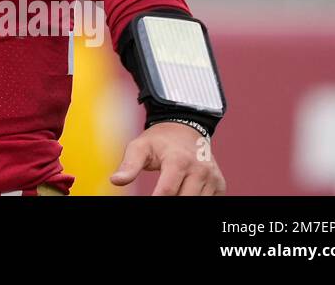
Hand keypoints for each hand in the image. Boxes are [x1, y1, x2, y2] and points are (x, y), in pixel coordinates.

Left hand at [110, 121, 225, 194]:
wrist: (185, 129)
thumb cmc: (159, 141)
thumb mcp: (140, 147)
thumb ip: (129, 165)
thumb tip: (115, 181)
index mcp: (178, 160)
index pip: (167, 192)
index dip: (154, 201)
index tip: (145, 205)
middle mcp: (199, 169)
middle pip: (184, 200)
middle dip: (169, 204)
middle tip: (156, 198)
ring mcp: (212, 177)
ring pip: (198, 203)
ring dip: (183, 202)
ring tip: (171, 194)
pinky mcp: (219, 184)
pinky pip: (210, 202)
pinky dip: (197, 201)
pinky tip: (185, 194)